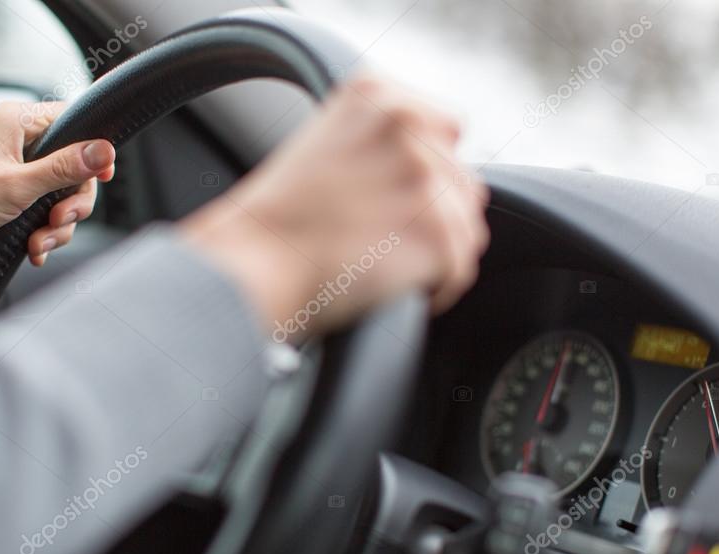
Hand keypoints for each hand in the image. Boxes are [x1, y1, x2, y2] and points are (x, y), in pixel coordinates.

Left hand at [0, 101, 115, 307]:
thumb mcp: (17, 186)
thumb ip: (64, 169)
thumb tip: (105, 151)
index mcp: (18, 121)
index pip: (77, 123)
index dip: (94, 152)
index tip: (103, 178)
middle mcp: (19, 140)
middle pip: (75, 168)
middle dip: (71, 204)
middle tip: (57, 221)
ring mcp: (15, 170)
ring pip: (62, 196)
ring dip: (56, 226)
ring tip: (38, 243)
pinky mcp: (11, 196)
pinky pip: (45, 213)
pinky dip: (44, 234)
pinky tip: (32, 250)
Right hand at [182, 75, 488, 340]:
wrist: (252, 262)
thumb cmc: (274, 220)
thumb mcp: (323, 145)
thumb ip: (377, 142)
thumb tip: (423, 169)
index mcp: (377, 95)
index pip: (446, 130)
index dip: (428, 172)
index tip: (400, 201)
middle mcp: (405, 126)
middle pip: (461, 180)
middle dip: (434, 218)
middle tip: (391, 243)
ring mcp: (422, 178)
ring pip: (465, 223)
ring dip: (439, 253)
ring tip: (399, 270)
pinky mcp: (433, 232)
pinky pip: (461, 265)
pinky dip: (440, 288)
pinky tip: (410, 293)